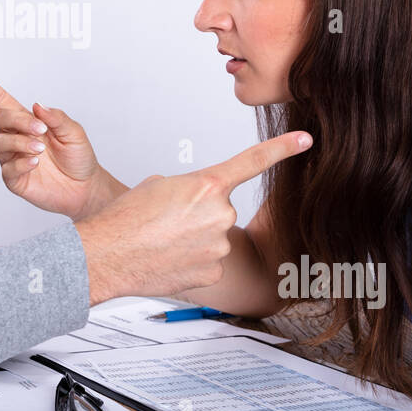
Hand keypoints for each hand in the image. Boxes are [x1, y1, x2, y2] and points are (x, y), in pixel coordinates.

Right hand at [0, 68, 122, 219]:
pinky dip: (21, 163)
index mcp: (27, 121)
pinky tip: (35, 163)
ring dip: (20, 143)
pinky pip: (7, 169)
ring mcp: (12, 158)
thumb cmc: (78, 157)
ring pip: (0, 143)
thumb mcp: (74, 132)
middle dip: (18, 121)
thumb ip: (56, 117)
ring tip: (40, 149)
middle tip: (41, 130)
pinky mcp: (14, 178)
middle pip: (0, 118)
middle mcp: (15, 137)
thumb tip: (37, 105)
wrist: (85, 188)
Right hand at [76, 131, 311, 302]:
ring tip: (161, 240)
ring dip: (191, 237)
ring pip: (212, 236)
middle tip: (165, 220)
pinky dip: (189, 260)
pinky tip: (168, 259)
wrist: (106, 255)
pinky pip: (207, 261)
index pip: (253, 161)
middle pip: (218, 209)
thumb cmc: (124, 218)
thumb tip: (194, 203)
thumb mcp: (156, 185)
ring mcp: (219, 246)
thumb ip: (186, 189)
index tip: (305, 140)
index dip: (283, 148)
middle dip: (196, 213)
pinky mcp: (212, 271)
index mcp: (207, 185)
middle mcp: (220, 214)